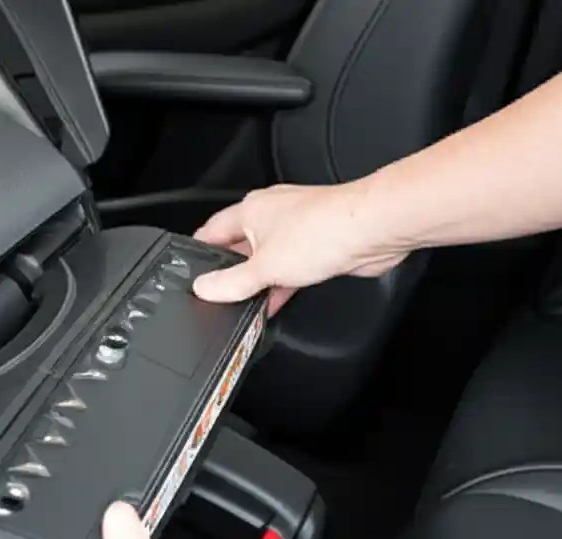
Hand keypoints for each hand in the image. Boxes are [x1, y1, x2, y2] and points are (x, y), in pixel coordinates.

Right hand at [192, 182, 409, 314]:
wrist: (371, 229)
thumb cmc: (323, 229)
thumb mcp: (265, 267)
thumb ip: (233, 282)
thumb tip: (205, 287)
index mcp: (251, 210)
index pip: (212, 230)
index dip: (199, 250)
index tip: (190, 268)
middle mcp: (273, 215)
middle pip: (241, 246)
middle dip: (233, 271)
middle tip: (221, 294)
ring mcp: (297, 229)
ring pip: (269, 258)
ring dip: (261, 280)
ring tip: (249, 304)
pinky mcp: (319, 243)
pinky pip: (293, 266)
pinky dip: (283, 283)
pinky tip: (278, 300)